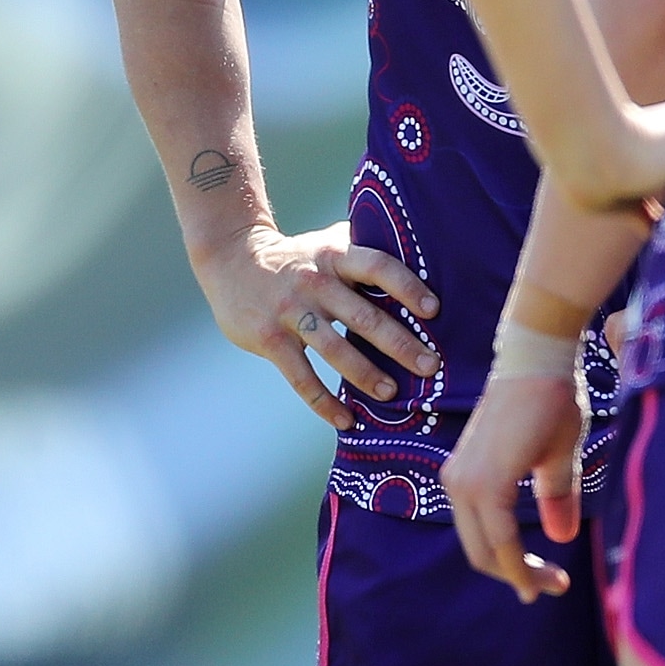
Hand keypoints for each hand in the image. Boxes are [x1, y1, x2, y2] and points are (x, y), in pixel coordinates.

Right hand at [194, 220, 439, 429]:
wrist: (230, 260)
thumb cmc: (296, 257)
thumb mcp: (327, 244)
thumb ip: (364, 253)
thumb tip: (424, 263)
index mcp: (335, 255)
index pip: (377, 266)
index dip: (406, 286)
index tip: (434, 310)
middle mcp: (315, 282)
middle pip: (363, 315)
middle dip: (400, 343)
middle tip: (430, 366)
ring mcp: (290, 312)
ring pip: (334, 349)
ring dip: (365, 374)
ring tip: (392, 394)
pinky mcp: (270, 340)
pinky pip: (301, 377)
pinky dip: (324, 402)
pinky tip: (347, 420)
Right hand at [446, 351, 588, 603]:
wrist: (531, 356)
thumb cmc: (553, 402)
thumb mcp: (562, 455)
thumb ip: (558, 498)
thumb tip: (560, 539)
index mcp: (486, 485)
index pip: (502, 549)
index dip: (527, 575)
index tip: (557, 587)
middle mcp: (461, 483)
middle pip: (481, 551)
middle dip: (514, 574)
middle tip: (551, 584)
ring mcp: (456, 473)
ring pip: (473, 536)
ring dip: (502, 557)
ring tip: (539, 570)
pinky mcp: (460, 466)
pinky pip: (472, 516)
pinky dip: (493, 535)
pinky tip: (518, 540)